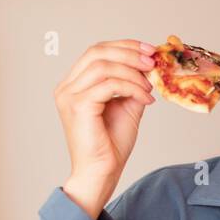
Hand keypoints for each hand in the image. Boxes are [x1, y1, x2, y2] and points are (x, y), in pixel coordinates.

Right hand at [54, 39, 156, 219]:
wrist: (101, 173)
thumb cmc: (110, 146)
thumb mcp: (127, 107)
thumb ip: (132, 85)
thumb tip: (148, 66)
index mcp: (74, 84)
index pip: (96, 52)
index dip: (124, 46)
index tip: (149, 51)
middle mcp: (67, 87)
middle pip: (97, 52)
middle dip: (129, 52)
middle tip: (153, 60)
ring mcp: (69, 95)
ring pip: (103, 66)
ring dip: (133, 72)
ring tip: (150, 85)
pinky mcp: (79, 106)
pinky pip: (110, 85)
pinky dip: (132, 88)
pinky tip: (147, 99)